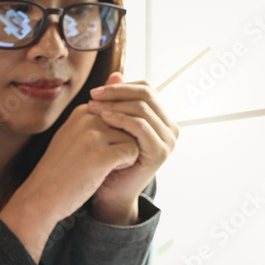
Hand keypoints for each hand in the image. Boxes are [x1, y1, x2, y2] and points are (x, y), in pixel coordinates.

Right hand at [0, 94, 145, 260]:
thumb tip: (123, 118)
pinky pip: (133, 151)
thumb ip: (94, 125)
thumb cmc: (60, 170)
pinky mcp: (101, 154)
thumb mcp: (72, 137)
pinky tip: (108, 172)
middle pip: (127, 124)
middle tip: (104, 160)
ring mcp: (93, 136)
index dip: (116, 134)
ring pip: (133, 137)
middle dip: (123, 142)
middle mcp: (88, 119)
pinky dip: (127, 163)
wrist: (42, 196)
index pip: (118, 114)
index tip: (97, 150)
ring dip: (126, 153)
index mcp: (82, 112)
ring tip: (104, 166)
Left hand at [86, 72, 179, 224]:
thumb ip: (117, 100)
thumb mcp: (113, 123)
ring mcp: (168, 140)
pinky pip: (140, 126)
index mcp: (162, 118)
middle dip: (117, 92)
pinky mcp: (160, 152)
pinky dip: (121, 118)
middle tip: (93, 96)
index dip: (121, 86)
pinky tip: (104, 118)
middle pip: (146, 95)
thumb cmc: (110, 157)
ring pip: (143, 108)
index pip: (146, 89)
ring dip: (115, 104)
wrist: (110, 191)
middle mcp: (170, 128)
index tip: (96, 91)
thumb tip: (115, 73)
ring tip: (93, 107)